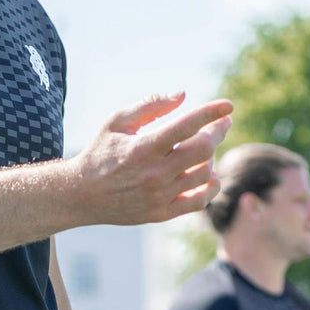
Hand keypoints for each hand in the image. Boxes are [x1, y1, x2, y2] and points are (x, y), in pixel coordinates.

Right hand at [71, 93, 232, 224]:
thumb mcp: (117, 121)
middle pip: (204, 150)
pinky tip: (209, 174)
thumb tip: (182, 96)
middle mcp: (155, 173)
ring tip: (207, 149)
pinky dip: (210, 186)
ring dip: (212, 158)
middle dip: (218, 132)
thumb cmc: (100, 152)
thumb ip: (150, 106)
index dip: (211, 113)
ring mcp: (160, 196)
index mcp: (144, 147)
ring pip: (205, 175)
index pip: (188, 126)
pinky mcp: (162, 213)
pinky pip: (199, 201)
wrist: (81, 195)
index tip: (228, 105)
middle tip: (223, 124)